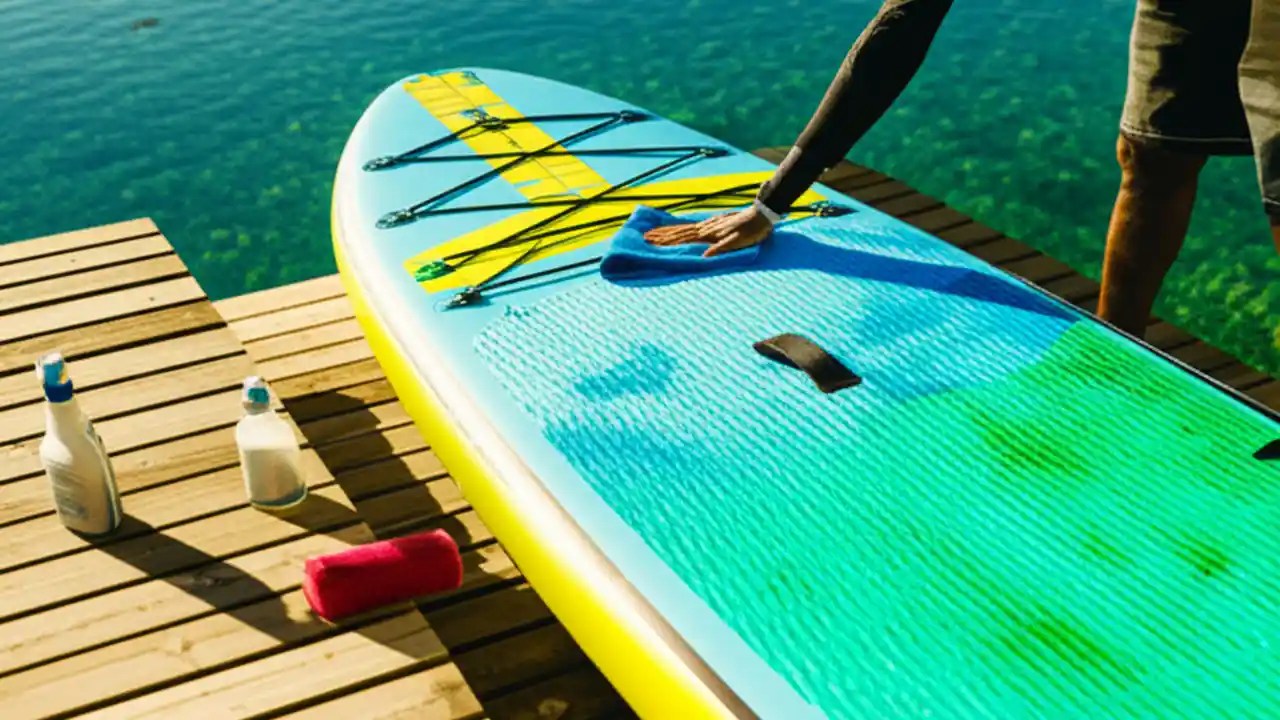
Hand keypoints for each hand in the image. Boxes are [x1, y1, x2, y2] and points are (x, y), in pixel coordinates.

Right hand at [643, 207, 773, 257]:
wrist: (762, 214)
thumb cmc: (752, 232)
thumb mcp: (739, 242)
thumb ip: (722, 249)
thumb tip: (704, 256)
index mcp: (710, 234)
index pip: (684, 238)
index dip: (667, 240)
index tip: (650, 241)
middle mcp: (706, 228)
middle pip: (680, 232)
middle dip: (662, 236)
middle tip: (645, 237)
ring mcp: (709, 225)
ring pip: (684, 229)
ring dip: (669, 231)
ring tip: (654, 233)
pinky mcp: (714, 223)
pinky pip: (692, 226)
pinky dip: (682, 228)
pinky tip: (678, 229)